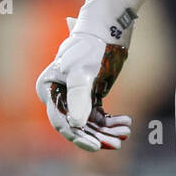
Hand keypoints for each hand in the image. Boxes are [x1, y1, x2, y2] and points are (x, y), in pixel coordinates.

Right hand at [35, 22, 131, 152]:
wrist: (107, 30)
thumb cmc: (90, 47)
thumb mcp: (82, 72)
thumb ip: (79, 98)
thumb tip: (77, 124)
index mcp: (49, 90)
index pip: (61, 121)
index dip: (78, 136)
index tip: (95, 146)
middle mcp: (59, 96)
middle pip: (77, 125)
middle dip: (98, 135)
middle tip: (118, 142)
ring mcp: (75, 97)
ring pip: (90, 123)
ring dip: (108, 130)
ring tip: (126, 131)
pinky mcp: (90, 96)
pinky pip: (99, 116)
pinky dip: (112, 121)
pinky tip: (126, 122)